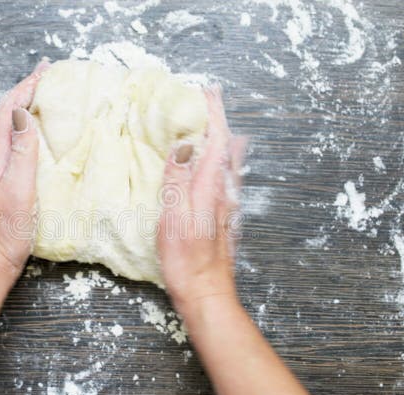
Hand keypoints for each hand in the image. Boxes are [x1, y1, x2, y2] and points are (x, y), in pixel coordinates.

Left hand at [0, 60, 49, 275]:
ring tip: (44, 96)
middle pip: (8, 114)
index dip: (26, 86)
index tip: (44, 71)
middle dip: (26, 91)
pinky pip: (14, 143)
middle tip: (46, 76)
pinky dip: (28, 128)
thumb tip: (24, 114)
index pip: (10, 110)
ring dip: (27, 107)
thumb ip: (22, 151)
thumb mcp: (18, 188)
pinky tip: (39, 133)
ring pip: (11, 127)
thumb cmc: (6, 230)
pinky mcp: (1, 180)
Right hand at [157, 87, 245, 312]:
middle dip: (218, 120)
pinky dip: (217, 159)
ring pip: (228, 162)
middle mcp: (224, 193)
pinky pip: (224, 177)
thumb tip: (183, 143)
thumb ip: (178, 179)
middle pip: (227, 147)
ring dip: (220, 138)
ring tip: (210, 124)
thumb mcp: (174, 218)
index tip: (207, 91)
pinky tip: (211, 165)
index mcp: (211, 188)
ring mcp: (227, 206)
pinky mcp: (223, 217)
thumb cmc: (187, 261)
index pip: (217, 139)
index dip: (214, 113)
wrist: (206, 293)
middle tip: (208, 101)